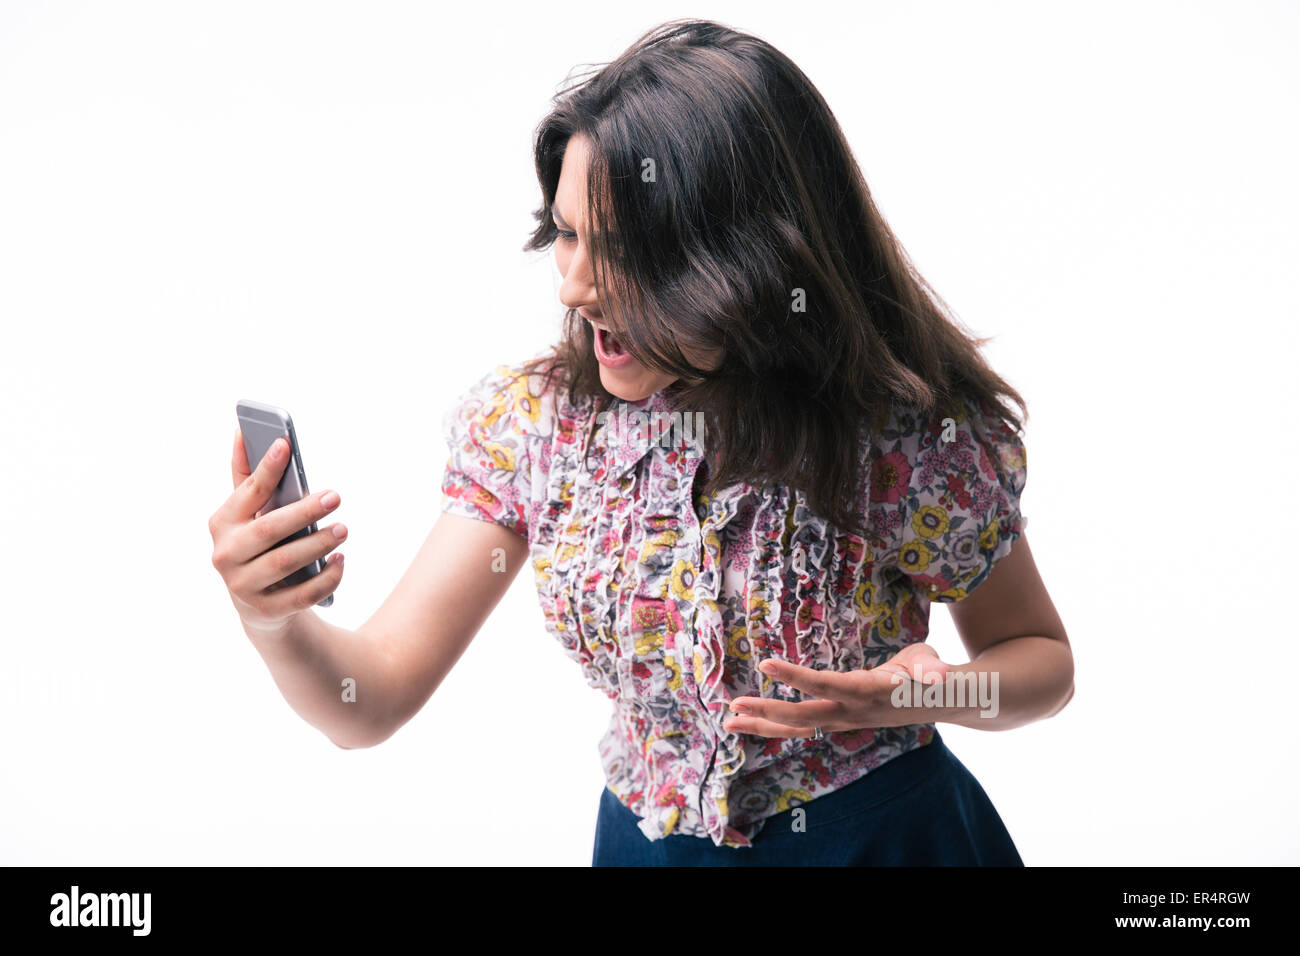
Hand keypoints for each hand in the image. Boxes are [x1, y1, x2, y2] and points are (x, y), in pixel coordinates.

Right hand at [209, 427, 345, 635]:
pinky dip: (326, 578)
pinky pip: (302, 595)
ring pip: (285, 562)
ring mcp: (243, 586)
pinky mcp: (266, 610)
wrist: (258, 606)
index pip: (247, 492)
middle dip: (304, 511)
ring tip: (343, 529)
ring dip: (318, 544)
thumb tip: (242, 431)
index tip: (286, 444)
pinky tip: (341, 560)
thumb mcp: (248, 514)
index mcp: (221, 523)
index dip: (266, 468)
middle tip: (336, 497)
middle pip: (269, 529)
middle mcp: (225, 555)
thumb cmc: (257, 544)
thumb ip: (248, 476)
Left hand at [722, 643, 950, 737]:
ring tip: (730, 719)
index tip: (766, 662)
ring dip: (764, 724)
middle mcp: (854, 712)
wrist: (938, 702)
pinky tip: (750, 723)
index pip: (827, 685)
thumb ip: (930, 669)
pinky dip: (775, 726)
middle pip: (806, 716)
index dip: (796, 675)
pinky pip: (803, 728)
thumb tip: (937, 677)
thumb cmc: (928, 674)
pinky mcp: (840, 722)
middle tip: (735, 704)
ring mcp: (845, 720)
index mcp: (870, 692)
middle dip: (769, 711)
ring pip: (799, 727)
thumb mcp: (930, 663)